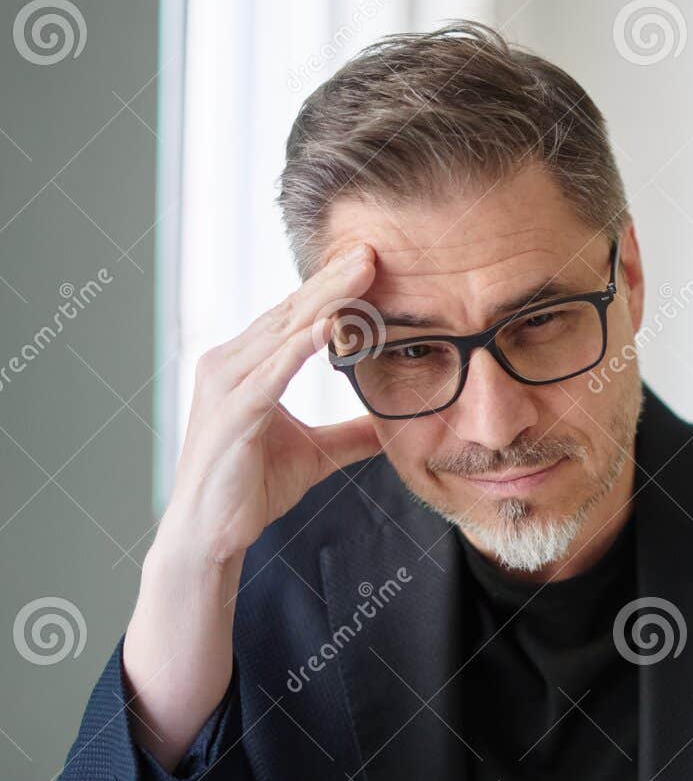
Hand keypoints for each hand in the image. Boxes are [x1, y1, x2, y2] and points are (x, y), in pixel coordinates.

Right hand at [123, 245, 381, 770]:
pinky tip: (329, 324)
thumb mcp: (317, 453)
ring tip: (364, 269)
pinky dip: (301, 344)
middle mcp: (229, 362)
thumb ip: (353, 434)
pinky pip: (271, 369)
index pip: (297, 315)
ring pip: (284, 330)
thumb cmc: (252, 488)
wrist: (212, 534)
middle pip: (291, 310)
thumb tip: (392, 425)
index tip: (375, 261)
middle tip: (376, 246)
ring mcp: (226, 384)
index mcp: (246, 364)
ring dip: (324, 298)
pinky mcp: (232, 411)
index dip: (335, 288)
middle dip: (334, 278)